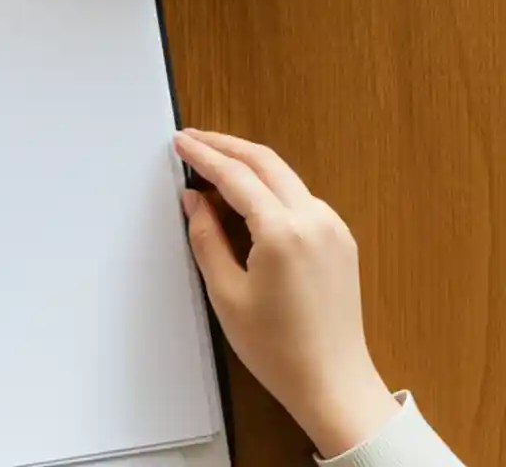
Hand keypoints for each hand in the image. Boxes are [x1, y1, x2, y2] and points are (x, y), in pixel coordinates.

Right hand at [173, 129, 399, 458]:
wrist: (333, 381)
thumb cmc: (276, 348)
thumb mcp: (226, 294)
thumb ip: (206, 238)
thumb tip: (195, 200)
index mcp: (283, 233)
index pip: (236, 176)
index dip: (204, 155)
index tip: (180, 143)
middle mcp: (314, 220)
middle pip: (265, 162)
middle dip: (226, 145)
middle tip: (193, 139)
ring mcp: (333, 227)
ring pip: (285, 176)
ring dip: (249, 163)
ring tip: (214, 163)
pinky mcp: (340, 239)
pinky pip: (300, 197)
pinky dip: (270, 186)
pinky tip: (248, 196)